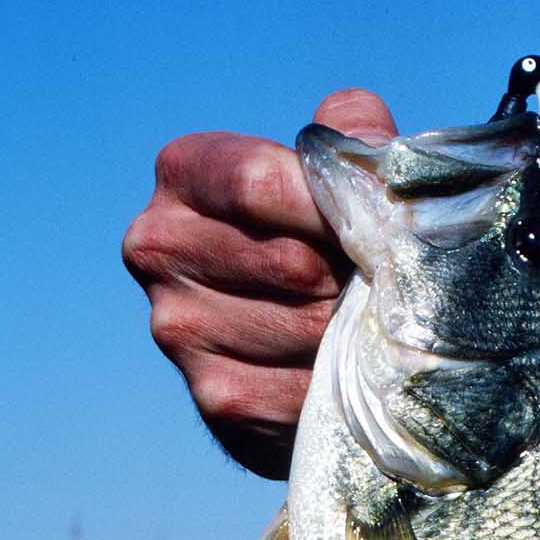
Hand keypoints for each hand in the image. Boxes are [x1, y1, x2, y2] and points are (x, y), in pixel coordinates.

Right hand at [122, 89, 396, 478]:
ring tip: (365, 322)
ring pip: (304, 329)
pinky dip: (343, 382)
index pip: (258, 183)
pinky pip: (303, 389)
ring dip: (354, 331)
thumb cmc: (322, 242)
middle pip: (289, 262)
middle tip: (380, 282)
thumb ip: (350, 141)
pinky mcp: (216, 398)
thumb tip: (369, 151)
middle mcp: (159, 249)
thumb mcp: (335, 176)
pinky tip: (347, 368)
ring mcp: (178, 329)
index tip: (380, 222)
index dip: (335, 206)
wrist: (295, 349)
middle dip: (352, 275)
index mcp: (184, 175)